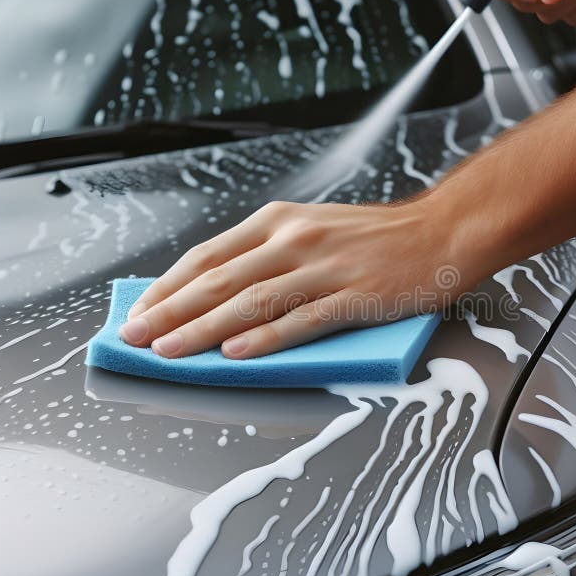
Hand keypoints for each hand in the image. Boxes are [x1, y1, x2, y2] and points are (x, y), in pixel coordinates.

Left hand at [119, 200, 480, 358]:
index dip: (169, 286)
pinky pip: (303, 319)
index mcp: (279, 222)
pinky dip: (267, 337)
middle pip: (221, 279)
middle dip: (172, 311)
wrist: (438, 232)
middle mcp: (296, 240)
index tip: (141, 311)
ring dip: (206, 329)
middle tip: (136, 337)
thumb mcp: (312, 229)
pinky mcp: (355, 295)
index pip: (209, 255)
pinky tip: (237, 353)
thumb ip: (268, 255)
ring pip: (253, 301)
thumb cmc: (374, 236)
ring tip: (171, 351)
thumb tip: (217, 293)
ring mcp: (326, 267)